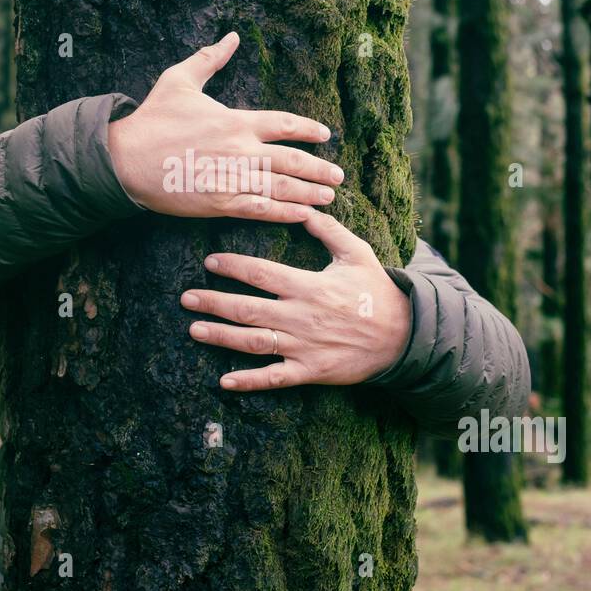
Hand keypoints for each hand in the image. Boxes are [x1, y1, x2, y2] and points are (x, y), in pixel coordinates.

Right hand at [107, 33, 344, 222]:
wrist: (125, 159)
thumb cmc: (151, 119)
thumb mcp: (178, 80)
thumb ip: (209, 59)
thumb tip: (230, 37)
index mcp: (236, 121)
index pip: (284, 124)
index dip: (309, 129)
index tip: (325, 135)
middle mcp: (241, 150)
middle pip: (293, 160)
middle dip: (320, 169)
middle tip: (338, 176)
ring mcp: (233, 178)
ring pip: (283, 188)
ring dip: (310, 193)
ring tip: (329, 197)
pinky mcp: (221, 203)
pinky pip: (262, 209)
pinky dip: (286, 213)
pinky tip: (303, 216)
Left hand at [181, 209, 411, 389]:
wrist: (404, 335)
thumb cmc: (378, 291)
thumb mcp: (357, 253)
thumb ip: (328, 230)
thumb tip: (302, 208)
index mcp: (308, 286)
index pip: (260, 274)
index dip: (232, 266)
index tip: (209, 262)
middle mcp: (300, 317)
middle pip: (247, 308)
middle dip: (213, 301)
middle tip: (185, 297)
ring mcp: (303, 347)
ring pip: (253, 342)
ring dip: (221, 336)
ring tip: (194, 329)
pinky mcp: (310, 372)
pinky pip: (274, 378)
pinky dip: (249, 381)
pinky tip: (224, 382)